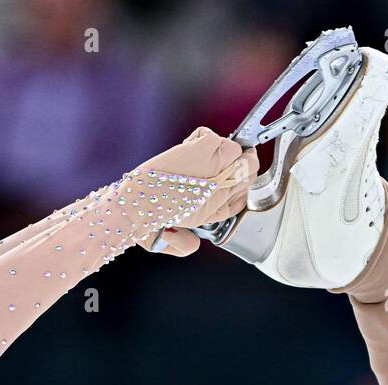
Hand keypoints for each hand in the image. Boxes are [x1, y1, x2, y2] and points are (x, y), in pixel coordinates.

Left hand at [134, 126, 257, 256]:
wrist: (139, 207)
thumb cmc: (150, 222)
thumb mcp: (172, 243)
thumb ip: (186, 245)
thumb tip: (193, 244)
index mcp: (215, 211)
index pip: (242, 194)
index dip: (235, 185)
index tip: (220, 180)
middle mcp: (221, 190)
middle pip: (249, 169)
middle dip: (236, 162)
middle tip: (217, 158)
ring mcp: (216, 169)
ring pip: (236, 150)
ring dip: (219, 147)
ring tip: (200, 153)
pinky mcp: (204, 151)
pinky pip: (214, 136)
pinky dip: (201, 137)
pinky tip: (188, 146)